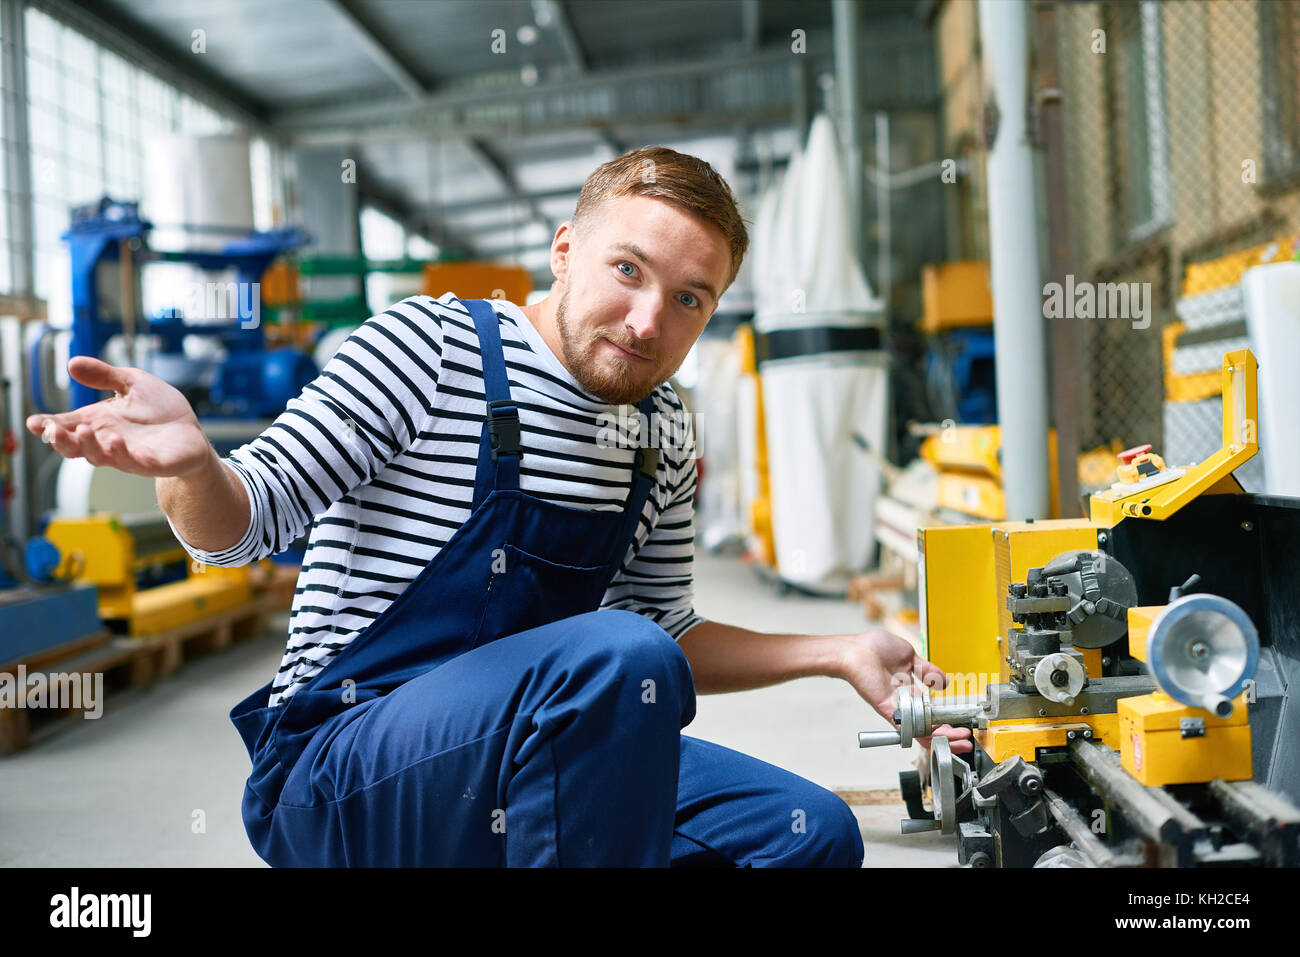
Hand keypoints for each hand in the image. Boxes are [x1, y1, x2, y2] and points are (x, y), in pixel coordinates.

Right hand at [25, 357, 211, 477]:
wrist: (191, 431)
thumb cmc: (159, 409)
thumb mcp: (131, 383)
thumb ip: (104, 376)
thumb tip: (72, 363)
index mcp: (98, 422)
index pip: (66, 426)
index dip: (47, 426)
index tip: (33, 423)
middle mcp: (107, 441)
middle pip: (76, 447)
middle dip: (61, 440)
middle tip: (51, 430)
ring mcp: (129, 455)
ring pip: (101, 457)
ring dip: (89, 446)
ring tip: (84, 431)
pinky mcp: (153, 464)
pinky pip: (135, 463)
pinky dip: (123, 455)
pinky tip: (116, 442)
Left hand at [839, 629, 973, 753]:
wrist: (856, 649)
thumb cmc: (874, 648)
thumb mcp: (909, 655)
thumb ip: (927, 670)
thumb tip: (943, 682)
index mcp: (908, 690)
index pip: (930, 711)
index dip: (946, 720)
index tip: (962, 724)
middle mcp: (903, 702)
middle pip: (928, 725)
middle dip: (949, 734)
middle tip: (966, 739)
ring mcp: (896, 707)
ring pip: (921, 730)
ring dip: (942, 737)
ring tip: (959, 741)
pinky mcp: (888, 709)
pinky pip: (906, 726)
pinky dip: (923, 733)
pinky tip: (940, 736)